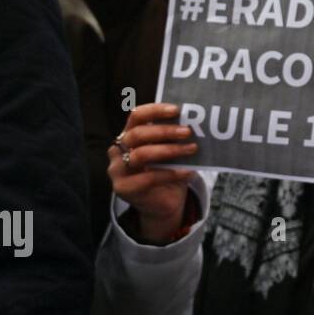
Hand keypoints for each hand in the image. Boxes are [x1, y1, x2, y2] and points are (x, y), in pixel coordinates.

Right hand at [106, 102, 197, 243]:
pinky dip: (171, 173)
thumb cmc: (167, 171)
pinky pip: (148, 178)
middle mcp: (118, 150)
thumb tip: (196, 122)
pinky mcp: (124, 188)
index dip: (154, 111)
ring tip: (191, 149)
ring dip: (169, 150)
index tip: (177, 110)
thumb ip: (174, 138)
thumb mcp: (171, 151)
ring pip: (140, 155)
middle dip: (164, 131)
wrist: (162, 204)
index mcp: (129, 135)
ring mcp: (118, 170)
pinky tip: (188, 172)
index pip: (136, 116)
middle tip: (187, 131)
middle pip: (137, 134)